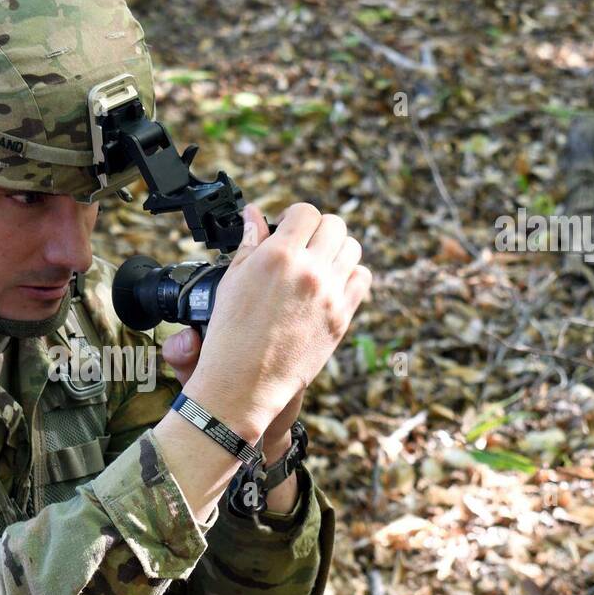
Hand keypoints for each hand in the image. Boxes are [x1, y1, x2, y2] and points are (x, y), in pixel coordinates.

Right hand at [169, 201, 370, 440]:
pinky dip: (351, 275)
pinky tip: (332, 283)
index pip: (306, 212)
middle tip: (304, 245)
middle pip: (334, 225)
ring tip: (319, 263)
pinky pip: (361, 279)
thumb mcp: (232, 281)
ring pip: (353, 248)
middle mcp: (309, 270)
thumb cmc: (231, 333)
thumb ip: (250, 243)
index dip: (295, 217)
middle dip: (318, 230)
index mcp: (278, 256)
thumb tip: (254, 214)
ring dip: (336, 249)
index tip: (288, 229)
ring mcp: (329, 294)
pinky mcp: (341, 316)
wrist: (245, 382)